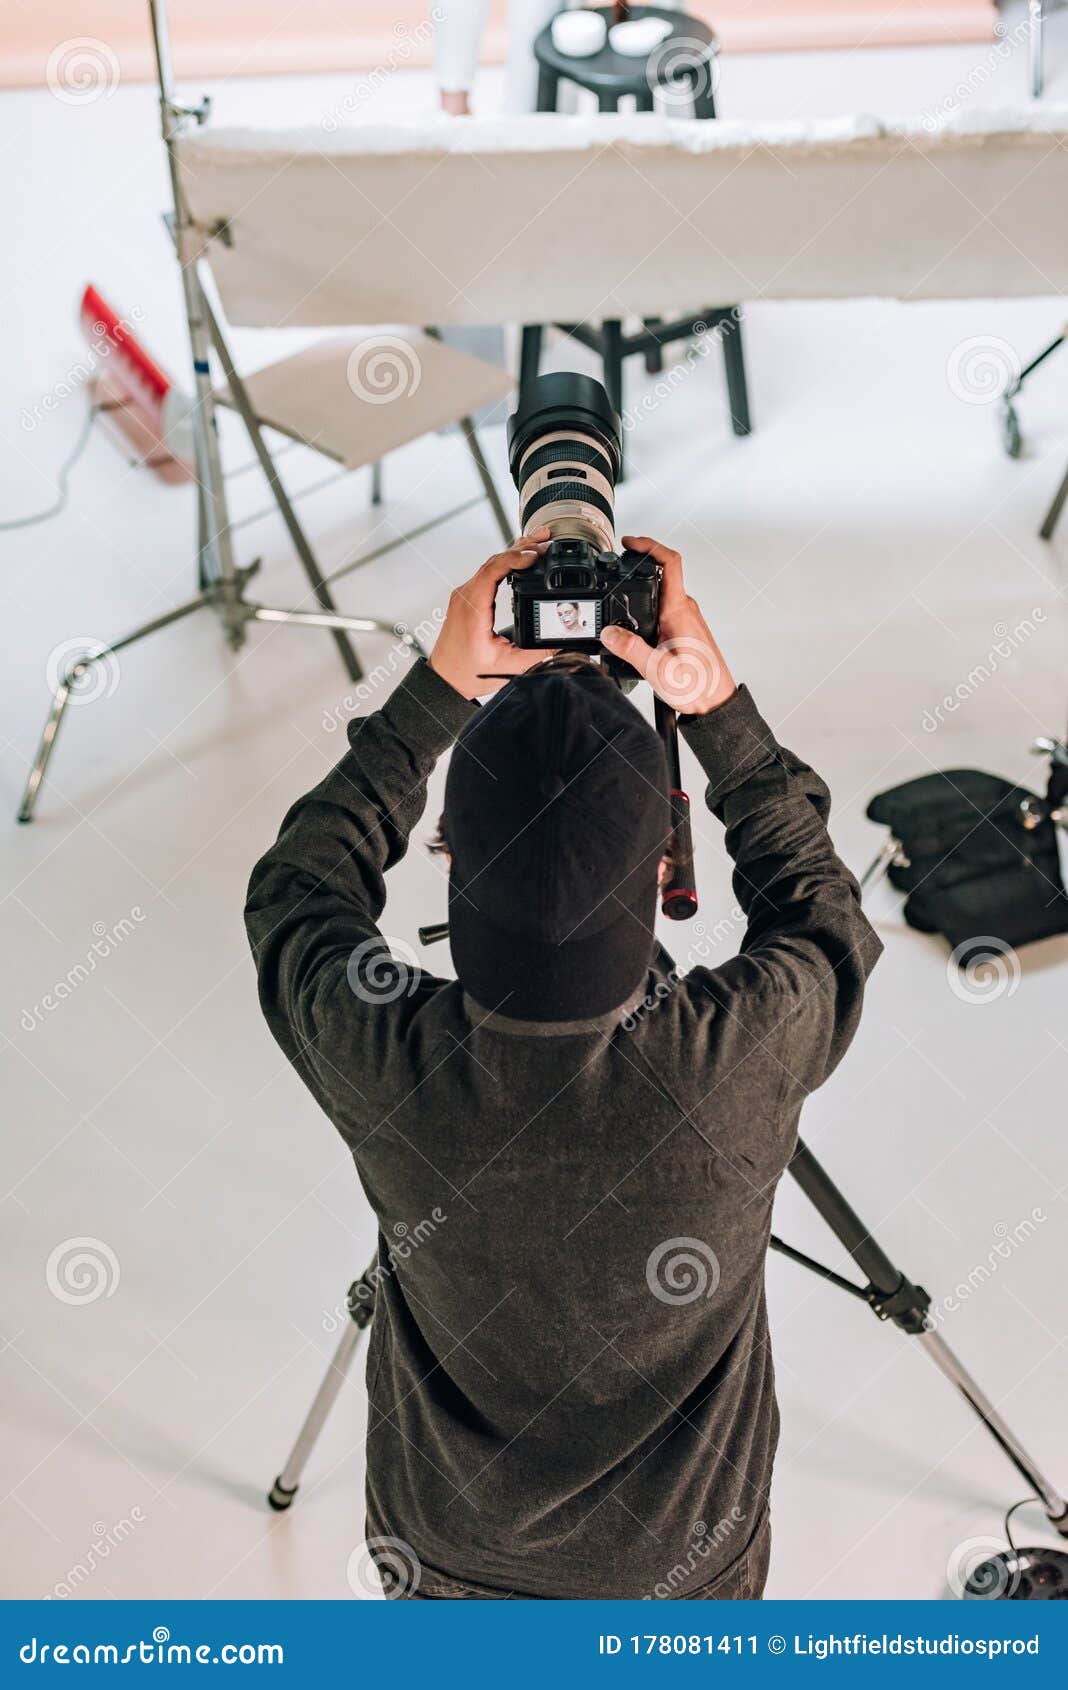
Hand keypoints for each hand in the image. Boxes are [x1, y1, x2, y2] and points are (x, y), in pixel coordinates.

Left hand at [429, 529, 553, 699]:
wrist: (444, 679)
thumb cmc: (465, 673)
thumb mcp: (506, 666)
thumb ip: (536, 656)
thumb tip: (562, 646)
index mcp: (473, 608)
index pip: (493, 570)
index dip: (515, 558)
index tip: (536, 555)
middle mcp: (466, 596)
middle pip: (495, 560)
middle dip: (522, 547)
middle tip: (547, 540)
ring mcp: (466, 595)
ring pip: (491, 563)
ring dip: (515, 551)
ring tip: (540, 543)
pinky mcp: (469, 598)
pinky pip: (488, 572)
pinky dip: (507, 562)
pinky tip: (521, 559)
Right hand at [599, 537, 735, 715]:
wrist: (715, 704)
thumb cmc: (697, 686)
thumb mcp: (657, 670)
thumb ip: (630, 649)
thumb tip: (609, 632)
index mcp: (679, 611)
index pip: (669, 562)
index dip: (649, 546)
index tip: (630, 543)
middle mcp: (685, 610)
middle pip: (661, 575)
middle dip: (637, 568)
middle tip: (616, 570)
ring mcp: (687, 618)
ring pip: (662, 594)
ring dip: (642, 591)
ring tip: (620, 598)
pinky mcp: (685, 629)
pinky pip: (665, 609)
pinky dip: (648, 608)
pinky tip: (635, 624)